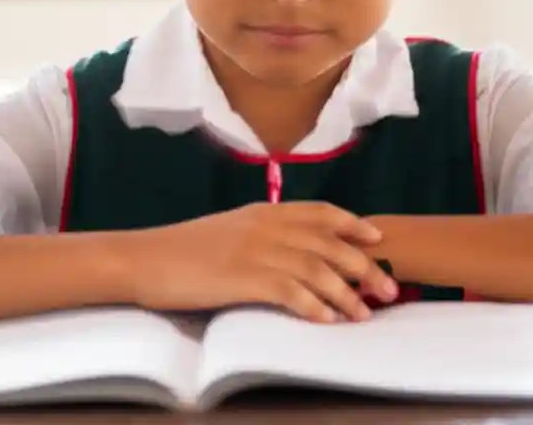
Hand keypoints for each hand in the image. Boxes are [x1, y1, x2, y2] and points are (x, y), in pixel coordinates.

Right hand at [120, 202, 398, 322]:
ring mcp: (254, 250)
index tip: (377, 239)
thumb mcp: (228, 230)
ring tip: (364, 314)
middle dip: (363, 266)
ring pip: (316, 269)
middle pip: (328, 243)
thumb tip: (288, 249)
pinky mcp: (243, 278)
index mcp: (262, 212)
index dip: (353, 225)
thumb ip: (260, 233)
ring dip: (346, 293)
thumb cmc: (181, 250)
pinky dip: (314, 306)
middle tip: (388, 289)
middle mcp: (264, 226)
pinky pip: (290, 291)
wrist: (144, 259)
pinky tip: (328, 320)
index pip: (320, 213)